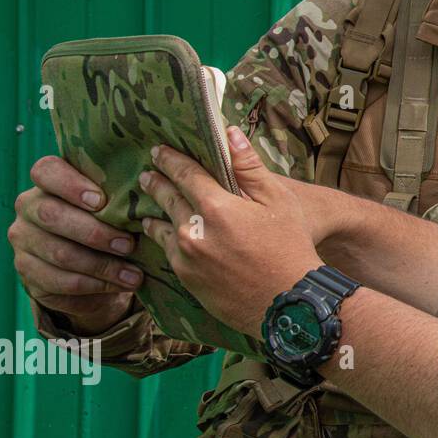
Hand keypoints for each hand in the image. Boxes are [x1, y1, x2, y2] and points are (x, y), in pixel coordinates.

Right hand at [9, 156, 141, 334]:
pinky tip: (119, 286)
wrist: (91, 266)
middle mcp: (29, 208)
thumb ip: (120, 197)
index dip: (71, 185)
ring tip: (134, 275)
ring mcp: (24, 242)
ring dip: (102, 267)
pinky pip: (61, 282)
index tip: (101, 201)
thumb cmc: (109, 223)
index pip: (46, 171)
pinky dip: (95, 286)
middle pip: (52, 215)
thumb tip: (152, 195)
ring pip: (60, 254)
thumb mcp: (114, 207)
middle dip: (95, 232)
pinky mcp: (29, 274)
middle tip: (129, 245)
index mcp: (47, 182)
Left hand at [140, 126, 321, 337]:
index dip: (171, 159)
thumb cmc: (290, 247)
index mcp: (216, 207)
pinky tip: (163, 237)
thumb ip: (250, 167)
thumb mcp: (279, 201)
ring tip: (148, 209)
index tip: (160, 150)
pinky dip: (162, 240)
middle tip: (147, 174)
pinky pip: (167, 253)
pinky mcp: (186, 279)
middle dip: (156, 183)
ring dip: (154, 214)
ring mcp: (186, 257)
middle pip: (166, 198)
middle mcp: (193, 230)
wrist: (288, 302)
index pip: (184, 173)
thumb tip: (231, 135)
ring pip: (160, 228)